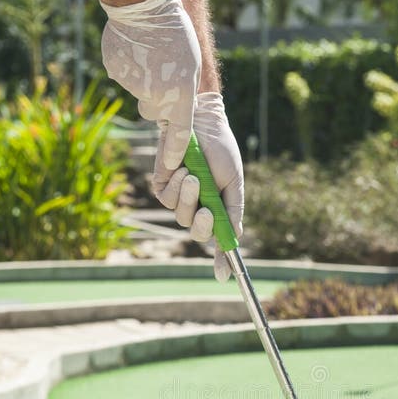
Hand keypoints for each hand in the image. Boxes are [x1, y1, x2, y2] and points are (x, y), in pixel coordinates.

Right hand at [100, 0, 200, 169]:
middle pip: (153, 111)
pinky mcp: (115, 73)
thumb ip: (181, 94)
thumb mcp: (191, 67)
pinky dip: (127, 67)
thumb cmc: (176, 34)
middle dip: (156, 99)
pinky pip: (123, 78)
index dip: (174, 152)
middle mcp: (156, 96)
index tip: (171, 166)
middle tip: (160, 72)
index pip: (179, 134)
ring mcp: (133, 86)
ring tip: (148, 55)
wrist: (145, 5)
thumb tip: (166, 113)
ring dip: (142, 80)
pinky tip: (133, 49)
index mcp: (180, 96)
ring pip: (138, 93)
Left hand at [152, 92, 243, 281]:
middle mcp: (198, 207)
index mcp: (218, 209)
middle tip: (207, 211)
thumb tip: (235, 239)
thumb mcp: (233, 183)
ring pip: (181, 216)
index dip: (221, 261)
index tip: (223, 276)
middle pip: (197, 233)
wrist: (201, 122)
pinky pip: (166, 199)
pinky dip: (175, 187)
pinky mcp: (162, 186)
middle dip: (202, 224)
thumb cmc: (221, 150)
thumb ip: (233, 211)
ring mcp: (179, 198)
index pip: (219, 240)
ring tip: (193, 175)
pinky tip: (181, 169)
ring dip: (188, 198)